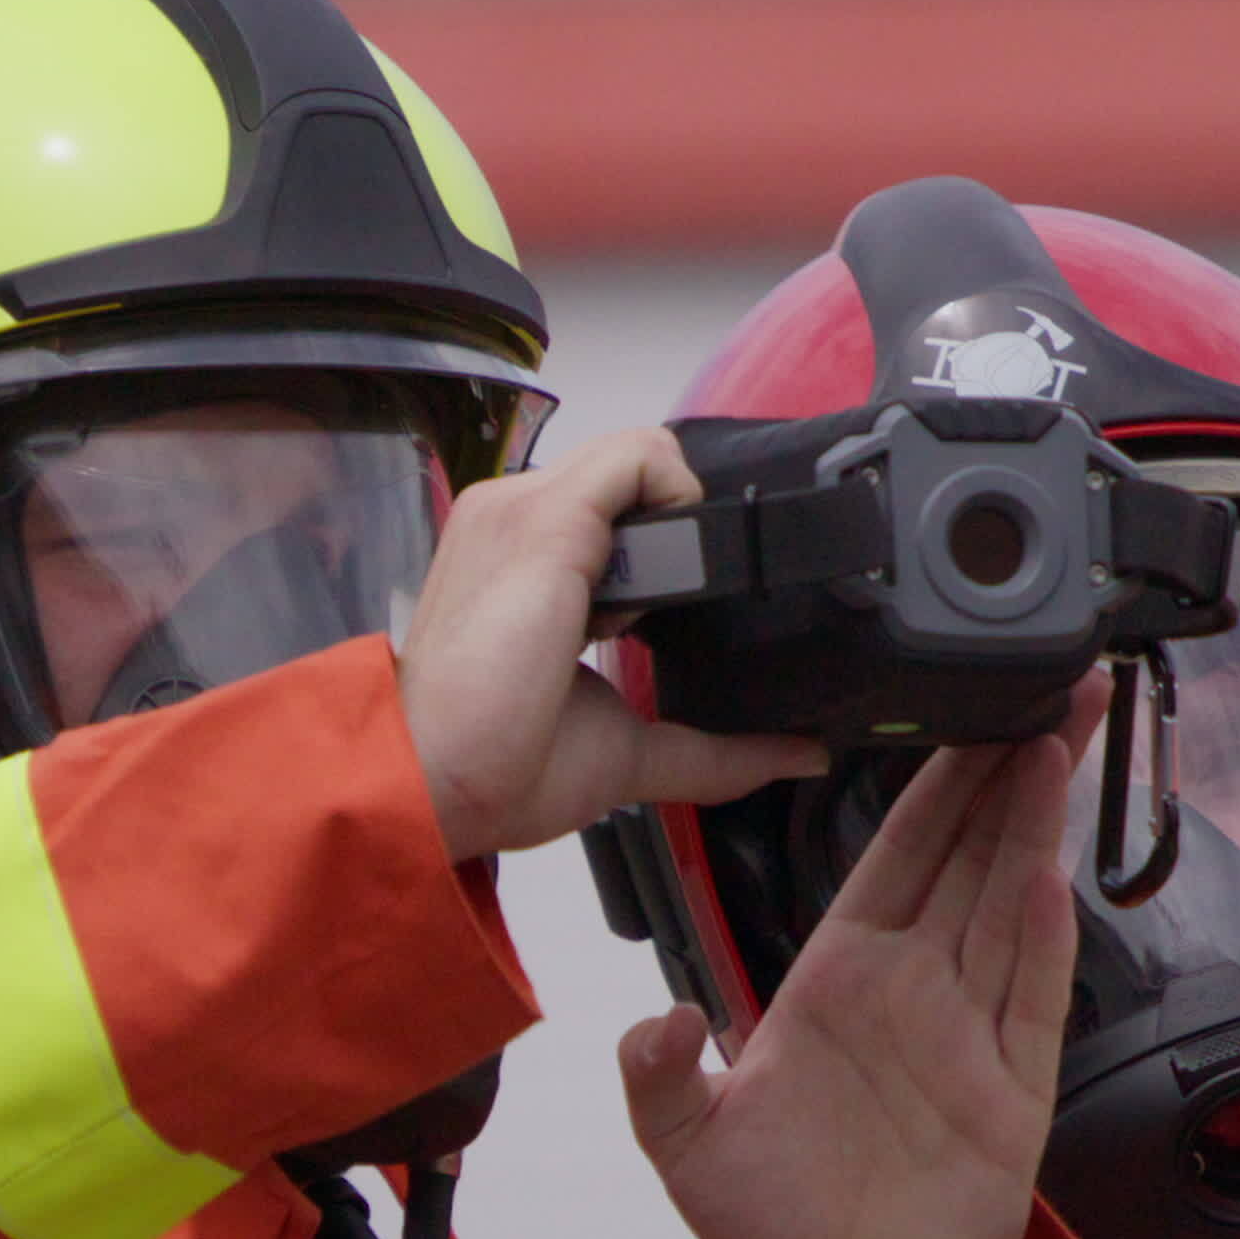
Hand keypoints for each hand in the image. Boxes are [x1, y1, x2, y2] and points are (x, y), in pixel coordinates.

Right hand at [400, 427, 826, 861]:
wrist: (434, 781)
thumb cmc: (497, 767)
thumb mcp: (628, 750)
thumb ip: (716, 749)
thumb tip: (805, 756)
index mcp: (517, 564)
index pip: (605, 510)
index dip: (659, 543)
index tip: (675, 606)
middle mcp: (512, 522)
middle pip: (624, 477)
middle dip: (673, 530)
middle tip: (668, 612)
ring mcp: (521, 509)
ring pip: (633, 457)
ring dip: (674, 515)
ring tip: (655, 602)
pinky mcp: (544, 517)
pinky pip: (636, 457)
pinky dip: (678, 492)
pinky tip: (675, 565)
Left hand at [618, 681, 1101, 1238]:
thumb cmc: (771, 1224)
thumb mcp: (685, 1146)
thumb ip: (658, 1078)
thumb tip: (654, 1017)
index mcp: (838, 978)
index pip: (894, 854)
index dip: (934, 781)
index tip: (965, 709)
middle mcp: (913, 990)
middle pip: (971, 854)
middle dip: (1008, 767)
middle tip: (1050, 684)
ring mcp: (969, 1034)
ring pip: (1011, 905)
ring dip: (1035, 828)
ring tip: (1060, 742)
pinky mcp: (1012, 1092)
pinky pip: (1032, 1001)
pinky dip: (1044, 943)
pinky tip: (1054, 881)